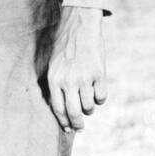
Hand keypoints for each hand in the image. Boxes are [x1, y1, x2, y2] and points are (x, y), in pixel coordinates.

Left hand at [44, 6, 107, 132]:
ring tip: (88, 105)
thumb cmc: (65, 47)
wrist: (80, 26)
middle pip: (74, 112)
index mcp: (54, 80)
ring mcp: (84, 77)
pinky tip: (97, 93)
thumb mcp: (53, 65)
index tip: (68, 129)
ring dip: (89, 109)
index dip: (64, 122)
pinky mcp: (99, 73)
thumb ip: (56, 86)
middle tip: (80, 128)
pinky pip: (101, 97)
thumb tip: (60, 109)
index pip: (58, 109)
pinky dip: (100, 99)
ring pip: (89, 106)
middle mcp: (68, 81)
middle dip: (78, 124)